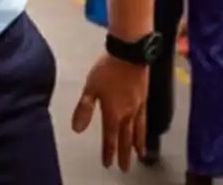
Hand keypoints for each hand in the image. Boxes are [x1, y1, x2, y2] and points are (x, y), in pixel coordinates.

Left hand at [71, 53, 148, 170]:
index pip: (110, 137)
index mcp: (113, 112)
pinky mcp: (144, 98)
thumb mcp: (90, 88)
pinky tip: (144, 131)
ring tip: (139, 155)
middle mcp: (128, 113)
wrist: (129, 53)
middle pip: (126, 138)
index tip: (108, 163)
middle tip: (125, 167)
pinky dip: (145, 130)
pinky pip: (145, 120)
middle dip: (124, 154)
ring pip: (138, 131)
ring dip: (137, 145)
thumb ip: (84, 109)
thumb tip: (77, 128)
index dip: (108, 152)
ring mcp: (138, 106)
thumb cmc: (108, 68)